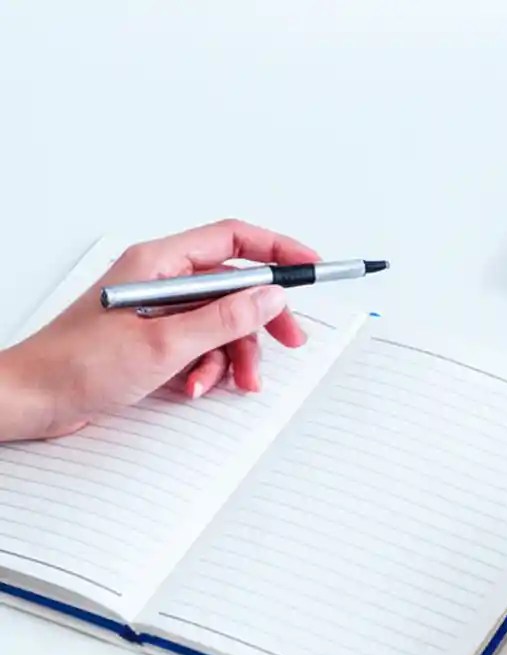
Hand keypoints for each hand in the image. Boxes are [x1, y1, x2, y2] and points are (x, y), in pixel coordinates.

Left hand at [0, 219, 319, 441]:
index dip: (277, 250)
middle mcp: (160, 279)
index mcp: (160, 263)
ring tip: (234, 381)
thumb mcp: (164, 344)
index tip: (309, 267)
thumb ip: (224, 318)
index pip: (233, 239)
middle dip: (263, 318)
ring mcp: (158, 309)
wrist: (32, 399)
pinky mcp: (154, 337)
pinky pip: (201, 343)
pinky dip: (208, 366)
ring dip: (235, 353)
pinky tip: (195, 385)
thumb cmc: (76, 365)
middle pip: (235, 285)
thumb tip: (270, 297)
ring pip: (222, 321)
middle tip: (289, 340)